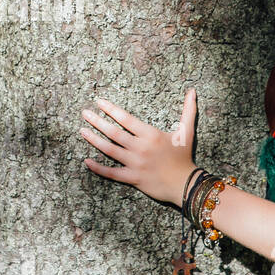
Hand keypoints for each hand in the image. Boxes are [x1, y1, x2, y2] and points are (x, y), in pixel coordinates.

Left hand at [80, 90, 197, 207]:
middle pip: (114, 132)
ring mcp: (135, 164)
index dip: (111, 109)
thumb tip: (193, 90)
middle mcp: (140, 148)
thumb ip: (188, 110)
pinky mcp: (133, 178)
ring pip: (109, 150)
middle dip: (97, 121)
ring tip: (82, 130)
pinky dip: (98, 168)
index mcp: (151, 135)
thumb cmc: (184, 156)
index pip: (126, 118)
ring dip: (94, 140)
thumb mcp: (187, 131)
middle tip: (84, 113)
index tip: (98, 102)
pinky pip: (112, 173)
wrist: (186, 184)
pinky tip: (86, 161)